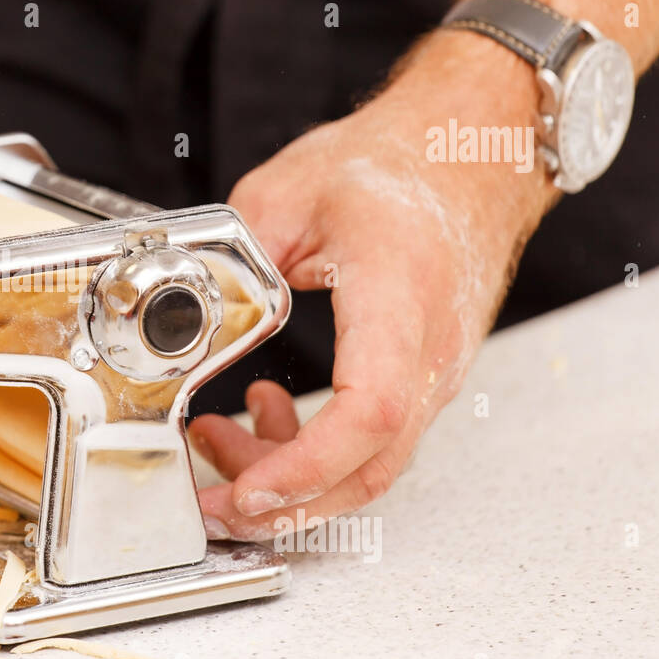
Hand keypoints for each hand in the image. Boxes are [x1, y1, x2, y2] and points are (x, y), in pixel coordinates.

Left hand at [192, 31, 556, 540]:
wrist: (470, 153)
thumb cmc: (400, 165)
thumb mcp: (289, 193)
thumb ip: (234, 260)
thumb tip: (188, 314)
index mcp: (401, 298)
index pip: (370, 411)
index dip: (305, 464)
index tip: (247, 488)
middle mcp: (429, 352)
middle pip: (369, 466)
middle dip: (284, 504)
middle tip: (212, 504)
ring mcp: (432, 374)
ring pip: (367, 465)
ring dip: (287, 478)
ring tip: (216, 442)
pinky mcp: (417, 379)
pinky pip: (368, 442)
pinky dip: (308, 450)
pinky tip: (261, 413)